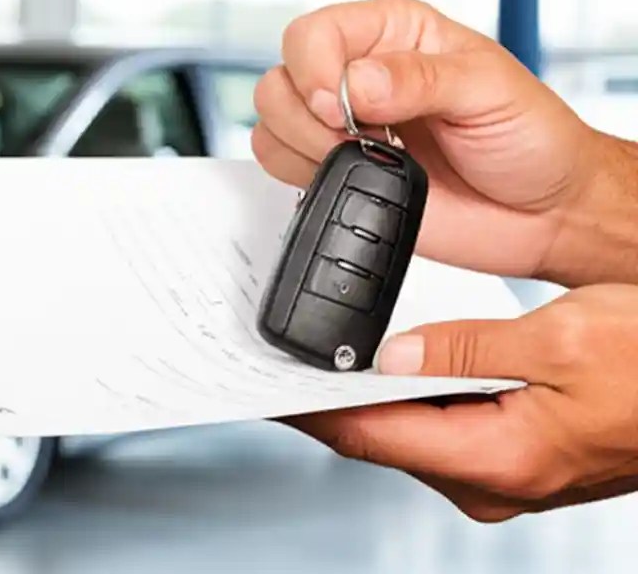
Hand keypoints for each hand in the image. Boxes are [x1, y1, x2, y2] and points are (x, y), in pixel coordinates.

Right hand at [251, 0, 630, 284]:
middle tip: (366, 139)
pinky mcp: (334, 171)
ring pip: (271, 122)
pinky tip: (357, 177)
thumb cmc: (532, 139)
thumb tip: (355, 82)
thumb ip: (419, 78)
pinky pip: (279, 164)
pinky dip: (304, 176)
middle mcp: (357, 72)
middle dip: (310, 119)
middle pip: (279, 79)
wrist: (545, 212)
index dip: (315, 71)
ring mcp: (340, 125)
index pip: (313, 33)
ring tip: (371, 160)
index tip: (345, 108)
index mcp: (393, 32)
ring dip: (309, 150)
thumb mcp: (489, 90)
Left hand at [283, 285, 637, 521]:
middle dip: (325, 402)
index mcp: (499, 458)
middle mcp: (495, 480)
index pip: (368, 437)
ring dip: (364, 400)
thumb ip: (465, 347)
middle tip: (274, 357)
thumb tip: (390, 353)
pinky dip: (407, 401)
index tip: (258, 382)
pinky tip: (385, 369)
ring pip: (409, 435)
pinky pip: (442, 430)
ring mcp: (506, 474)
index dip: (305, 408)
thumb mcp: (561, 339)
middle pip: (380, 440)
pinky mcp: (519, 457)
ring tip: (316, 356)